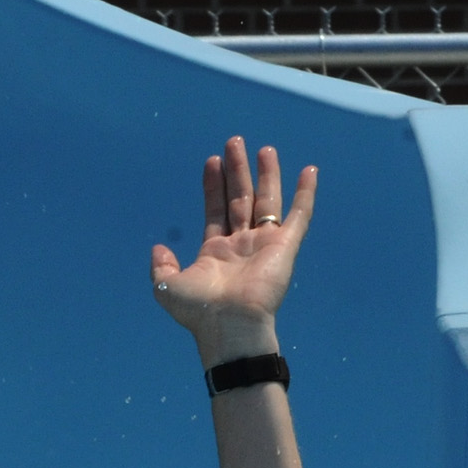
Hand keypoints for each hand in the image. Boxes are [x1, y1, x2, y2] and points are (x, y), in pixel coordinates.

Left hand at [151, 137, 315, 366]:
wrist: (229, 325)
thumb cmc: (199, 311)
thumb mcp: (167, 288)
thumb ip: (162, 267)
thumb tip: (157, 248)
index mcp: (216, 253)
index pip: (216, 210)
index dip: (214, 186)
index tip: (212, 161)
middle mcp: (241, 245)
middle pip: (241, 198)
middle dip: (237, 171)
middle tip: (234, 142)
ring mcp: (265, 245)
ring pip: (267, 201)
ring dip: (266, 174)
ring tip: (263, 149)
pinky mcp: (286, 247)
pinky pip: (300, 215)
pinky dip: (306, 193)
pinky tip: (309, 171)